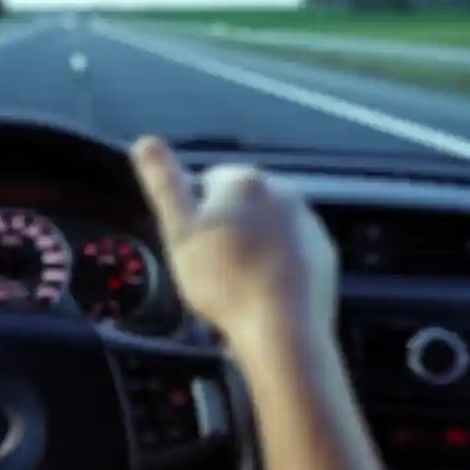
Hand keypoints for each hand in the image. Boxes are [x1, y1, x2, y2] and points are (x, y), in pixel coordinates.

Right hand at [130, 136, 337, 348]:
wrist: (283, 329)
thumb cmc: (223, 279)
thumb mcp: (179, 231)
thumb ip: (164, 183)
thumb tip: (145, 140)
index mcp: (242, 180)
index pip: (209, 181)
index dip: (196, 214)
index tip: (194, 245)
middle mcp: (282, 189)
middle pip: (241, 203)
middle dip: (227, 227)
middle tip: (213, 267)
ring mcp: (307, 221)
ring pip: (267, 226)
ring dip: (253, 245)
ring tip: (240, 283)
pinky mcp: (324, 250)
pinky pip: (292, 249)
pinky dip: (279, 263)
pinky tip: (266, 291)